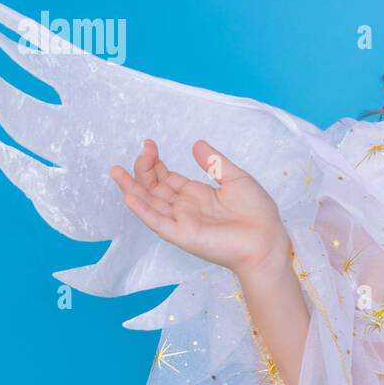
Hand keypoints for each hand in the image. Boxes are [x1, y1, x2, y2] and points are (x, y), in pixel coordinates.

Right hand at [109, 138, 289, 275]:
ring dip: (132, 188)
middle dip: (143, 170)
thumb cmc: (257, 213)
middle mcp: (184, 208)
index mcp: (196, 195)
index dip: (155, 162)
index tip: (149, 144)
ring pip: (149, 204)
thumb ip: (214, 163)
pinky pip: (158, 222)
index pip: (166, 178)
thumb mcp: (236, 178)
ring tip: (116, 171)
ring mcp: (181, 222)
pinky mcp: (183, 235)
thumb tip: (196, 144)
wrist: (267, 240)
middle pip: (153, 188)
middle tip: (142, 150)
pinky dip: (143, 211)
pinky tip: (130, 196)